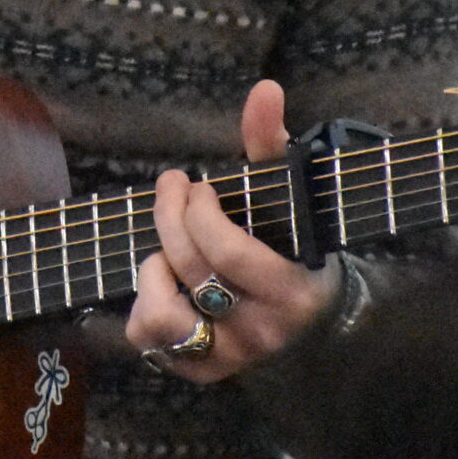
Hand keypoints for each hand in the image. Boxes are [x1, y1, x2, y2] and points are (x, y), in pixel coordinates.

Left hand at [124, 79, 333, 382]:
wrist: (315, 321)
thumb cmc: (297, 245)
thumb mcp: (291, 197)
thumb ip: (272, 145)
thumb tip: (264, 89)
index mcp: (290, 289)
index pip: (229, 253)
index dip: (200, 212)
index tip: (200, 185)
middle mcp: (261, 330)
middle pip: (191, 268)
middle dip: (169, 215)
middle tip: (172, 187)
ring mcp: (229, 355)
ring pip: (163, 315)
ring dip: (153, 270)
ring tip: (166, 249)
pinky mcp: (202, 369)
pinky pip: (150, 343)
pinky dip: (142, 306)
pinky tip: (162, 280)